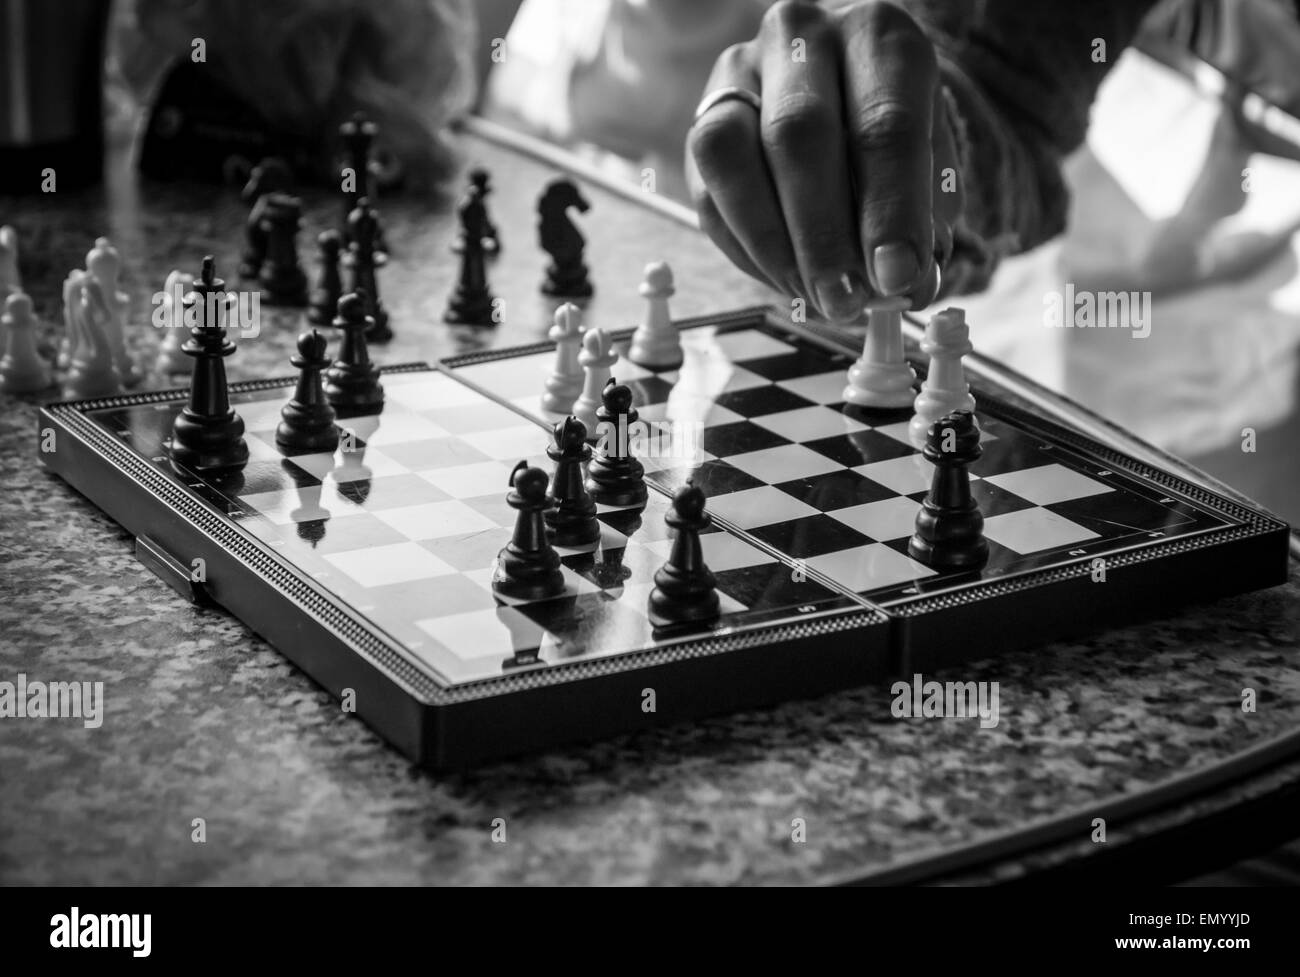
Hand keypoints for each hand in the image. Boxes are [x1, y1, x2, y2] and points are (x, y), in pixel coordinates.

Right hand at [685, 0, 961, 320]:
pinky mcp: (700, 119)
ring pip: (732, 156)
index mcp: (877, 36)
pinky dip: (746, 250)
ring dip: (772, 243)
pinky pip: (707, 192)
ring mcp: (739, 72)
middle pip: (798, 135)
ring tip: (811, 297)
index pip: (884, 125)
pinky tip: (784, 280)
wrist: (840, 89)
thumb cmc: (890, 133)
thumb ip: (923, 223)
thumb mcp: (929, 165)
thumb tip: (907, 287)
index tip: (897, 278)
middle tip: (846, 301)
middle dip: (823, 235)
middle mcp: (800, 36)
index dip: (890, 211)